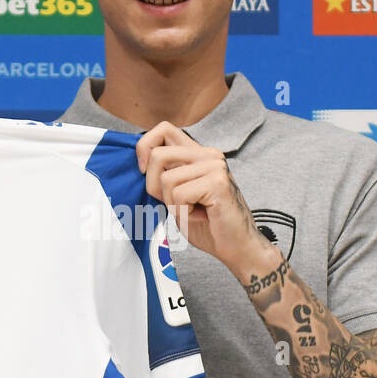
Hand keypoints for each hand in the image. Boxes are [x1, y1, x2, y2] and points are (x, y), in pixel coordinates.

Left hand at [136, 121, 278, 279]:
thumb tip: (140, 162)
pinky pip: (179, 195)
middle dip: (154, 185)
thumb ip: (164, 175)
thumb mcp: (177, 195)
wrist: (237, 247)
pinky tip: (200, 216)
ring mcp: (215, 167)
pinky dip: (183, 213)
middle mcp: (208, 154)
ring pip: (167, 179)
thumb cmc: (207, 224)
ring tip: (192, 211)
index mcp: (198, 153)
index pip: (164, 129)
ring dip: (172, 204)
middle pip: (158, 155)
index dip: (145, 147)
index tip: (144, 171)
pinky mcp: (218, 183)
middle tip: (174, 203)